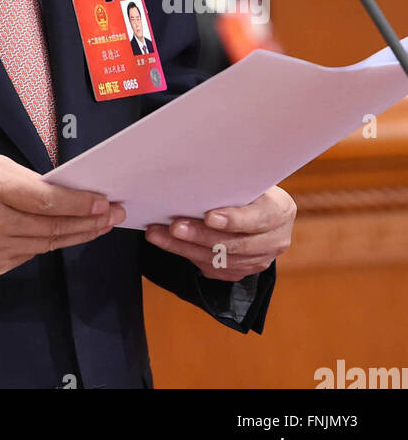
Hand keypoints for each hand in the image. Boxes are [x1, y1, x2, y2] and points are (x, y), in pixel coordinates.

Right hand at [0, 155, 124, 278]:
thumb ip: (24, 179)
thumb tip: (60, 193)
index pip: (46, 200)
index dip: (79, 204)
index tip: (104, 201)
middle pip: (51, 228)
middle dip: (88, 222)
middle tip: (113, 215)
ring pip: (44, 245)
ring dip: (75, 235)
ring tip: (98, 226)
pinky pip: (26, 256)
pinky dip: (45, 244)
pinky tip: (63, 236)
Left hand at [144, 185, 295, 281]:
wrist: (255, 207)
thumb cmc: (246, 184)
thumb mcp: (248, 177)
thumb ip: (232, 180)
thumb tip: (197, 168)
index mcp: (281, 211)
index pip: (259, 218)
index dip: (234, 219)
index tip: (209, 216)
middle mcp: (275, 240)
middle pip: (235, 244)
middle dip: (201, 235)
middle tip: (174, 226)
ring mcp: (259, 260)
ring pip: (220, 260)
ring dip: (185, 247)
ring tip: (158, 234)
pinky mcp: (241, 271)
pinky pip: (212, 268)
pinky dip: (186, 254)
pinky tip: (165, 242)